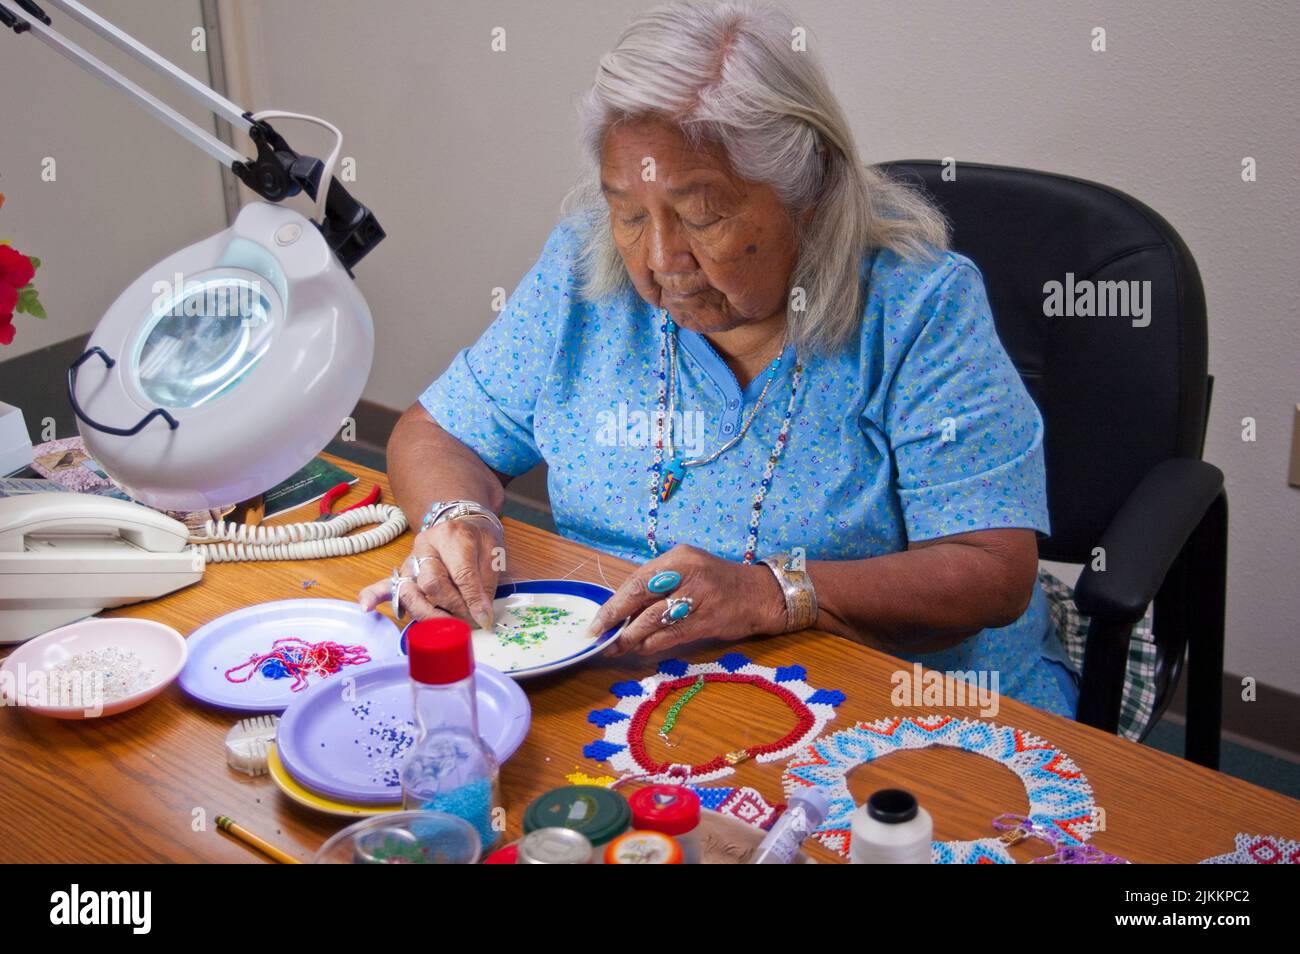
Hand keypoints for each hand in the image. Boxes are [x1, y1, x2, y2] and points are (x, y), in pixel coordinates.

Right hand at [359, 518, 502, 627]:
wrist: (460, 521)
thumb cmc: (477, 538)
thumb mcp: (493, 551)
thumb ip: (487, 581)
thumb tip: (482, 614)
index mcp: (452, 535)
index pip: (461, 572)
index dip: (474, 598)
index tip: (484, 617)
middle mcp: (426, 547)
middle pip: (432, 582)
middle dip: (452, 606)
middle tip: (469, 618)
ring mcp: (411, 561)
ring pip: (411, 591)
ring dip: (429, 614)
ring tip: (445, 625)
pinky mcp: (403, 574)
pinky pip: (383, 585)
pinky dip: (374, 596)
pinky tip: (366, 607)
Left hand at [589, 544, 786, 655]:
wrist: (760, 594)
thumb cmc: (717, 582)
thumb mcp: (688, 569)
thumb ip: (659, 583)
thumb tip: (622, 607)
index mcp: (678, 558)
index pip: (636, 581)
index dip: (613, 603)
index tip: (597, 621)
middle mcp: (687, 574)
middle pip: (640, 597)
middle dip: (615, 619)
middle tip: (599, 636)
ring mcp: (698, 598)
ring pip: (652, 621)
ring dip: (630, 638)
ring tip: (616, 647)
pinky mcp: (707, 621)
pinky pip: (670, 636)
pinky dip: (651, 645)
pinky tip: (641, 649)